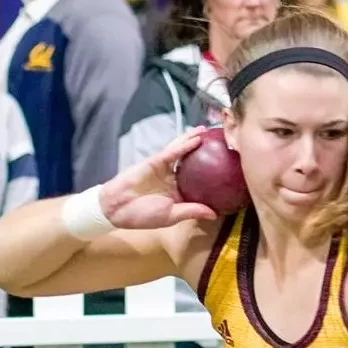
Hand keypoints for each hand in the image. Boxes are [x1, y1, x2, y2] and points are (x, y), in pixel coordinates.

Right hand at [96, 127, 218, 228]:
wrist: (117, 207)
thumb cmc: (143, 215)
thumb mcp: (171, 215)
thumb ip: (192, 211)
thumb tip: (214, 214)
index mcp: (179, 193)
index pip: (200, 183)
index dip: (213, 177)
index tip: (230, 171)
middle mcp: (174, 179)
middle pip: (194, 163)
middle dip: (206, 153)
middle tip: (223, 143)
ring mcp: (166, 169)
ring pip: (184, 152)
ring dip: (195, 141)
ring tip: (209, 132)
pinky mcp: (156, 161)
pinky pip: (173, 151)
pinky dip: (184, 145)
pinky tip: (197, 138)